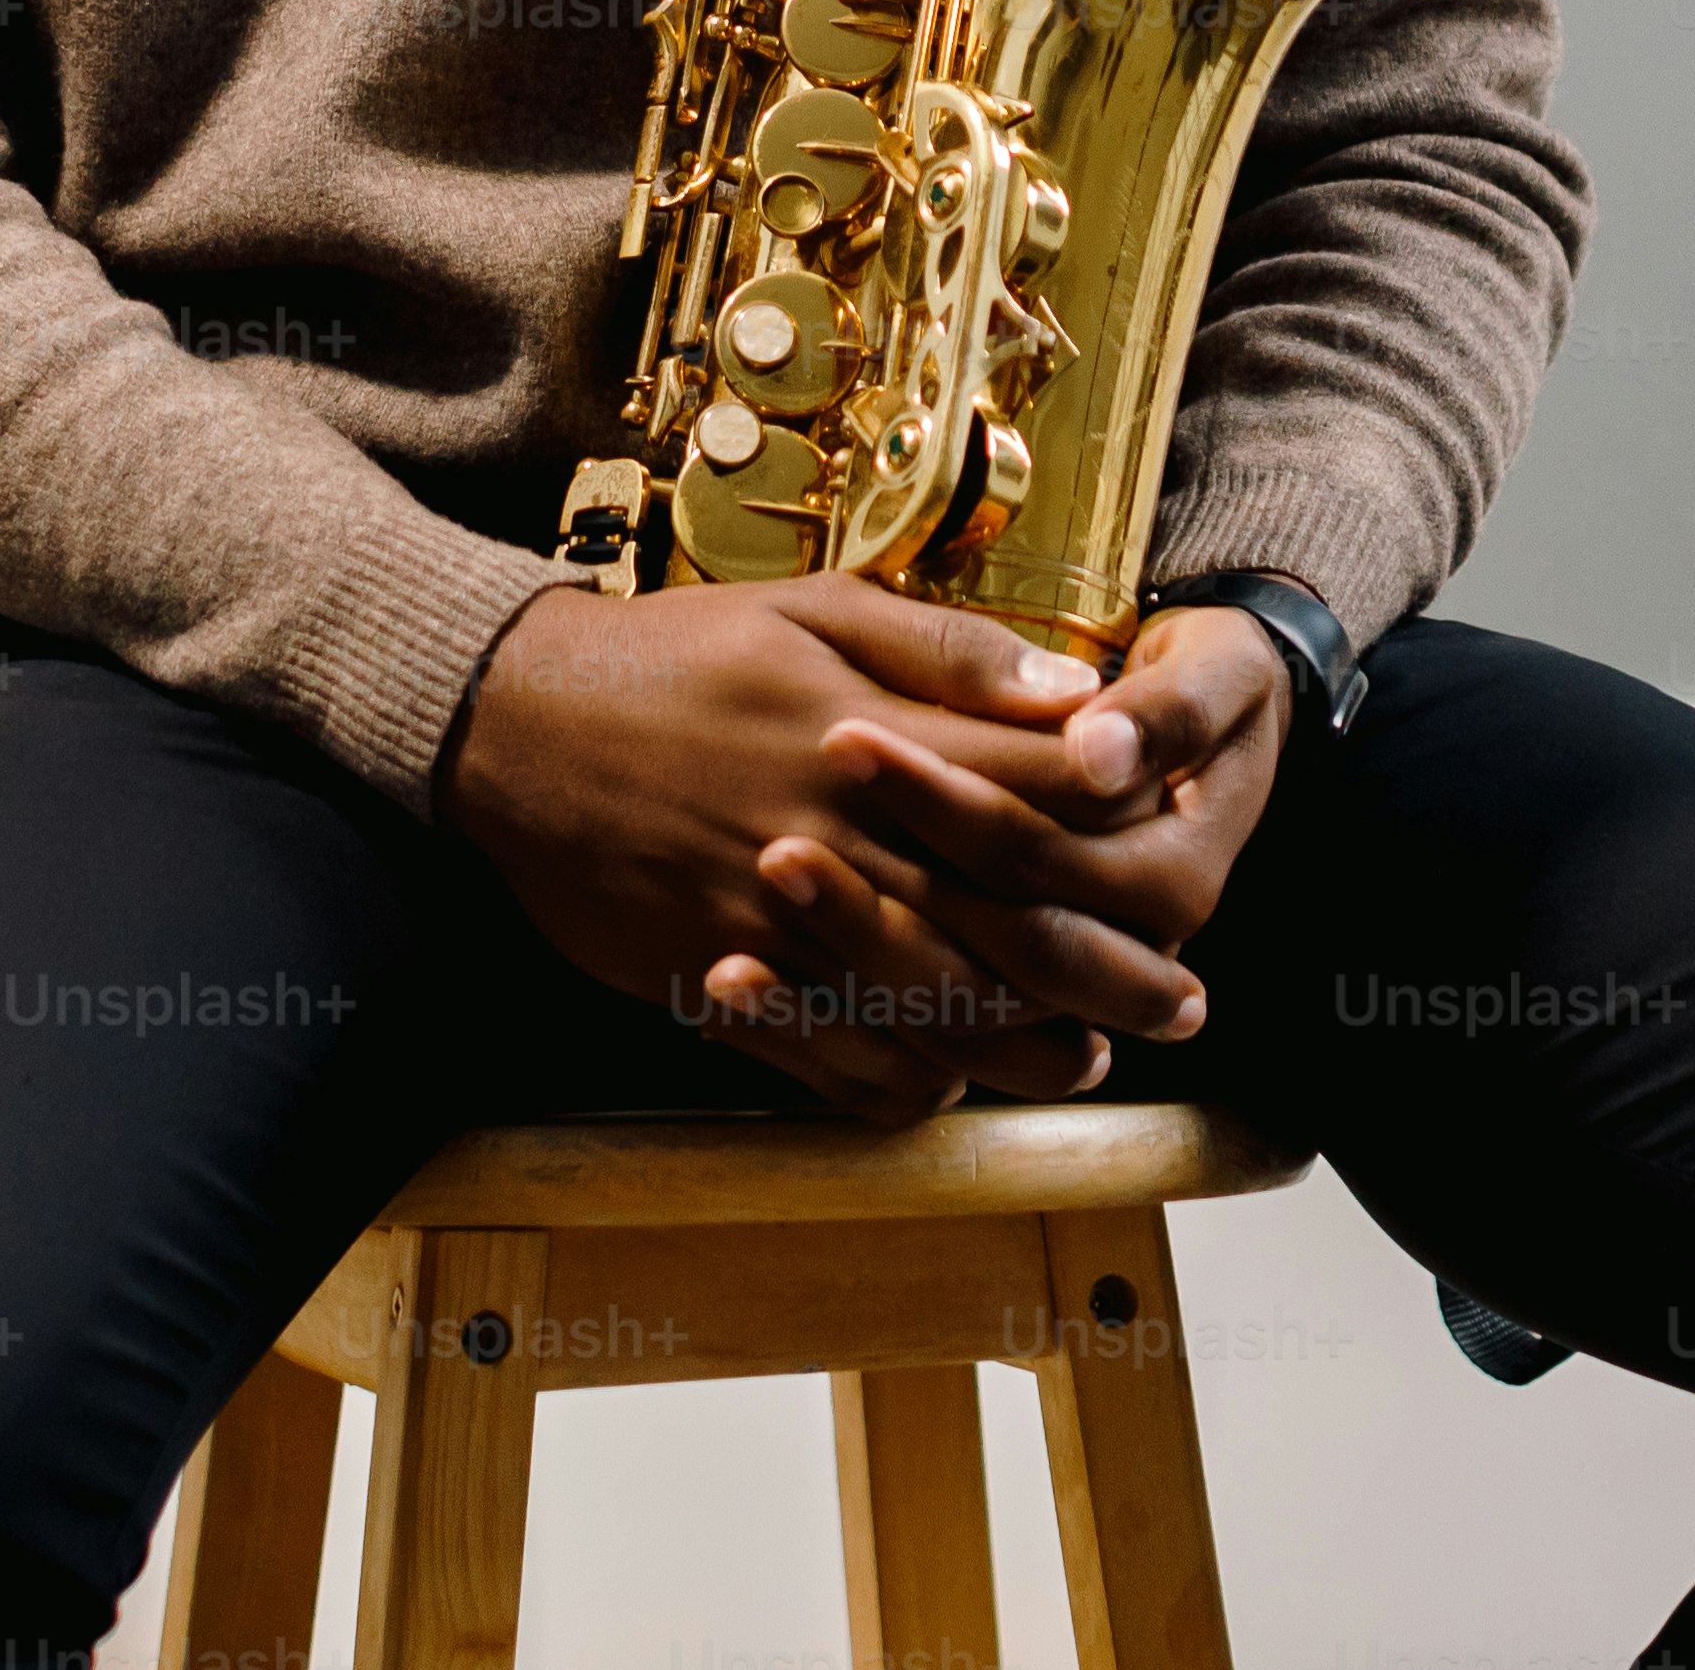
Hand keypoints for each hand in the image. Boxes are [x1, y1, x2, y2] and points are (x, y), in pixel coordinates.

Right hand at [442, 578, 1210, 1118]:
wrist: (513, 722)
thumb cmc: (676, 655)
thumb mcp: (815, 609)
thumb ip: (948, 652)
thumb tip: (1076, 692)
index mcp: (873, 737)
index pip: (1039, 792)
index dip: (1119, 819)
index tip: (1169, 833)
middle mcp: (841, 841)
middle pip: (1009, 921)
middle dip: (1107, 962)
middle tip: (1181, 993)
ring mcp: (782, 926)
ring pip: (938, 1012)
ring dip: (1028, 1045)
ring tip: (1093, 1055)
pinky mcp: (723, 986)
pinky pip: (834, 1067)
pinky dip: (907, 1084)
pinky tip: (956, 1079)